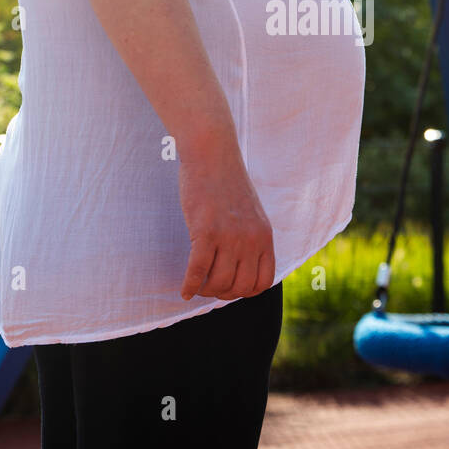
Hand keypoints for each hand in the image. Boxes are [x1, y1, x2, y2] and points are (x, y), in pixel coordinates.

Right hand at [177, 141, 275, 300]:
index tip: (230, 287)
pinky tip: (184, 290)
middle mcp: (251, 239)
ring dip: (205, 290)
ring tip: (196, 285)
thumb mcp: (251, 214)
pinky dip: (189, 285)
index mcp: (265, 236)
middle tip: (209, 286)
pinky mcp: (206, 231)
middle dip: (222, 293)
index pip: (263, 282)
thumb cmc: (227, 184)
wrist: (212, 155)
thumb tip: (242, 267)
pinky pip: (197, 271)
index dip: (245, 292)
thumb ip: (252, 239)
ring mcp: (229, 236)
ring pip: (218, 283)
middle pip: (239, 287)